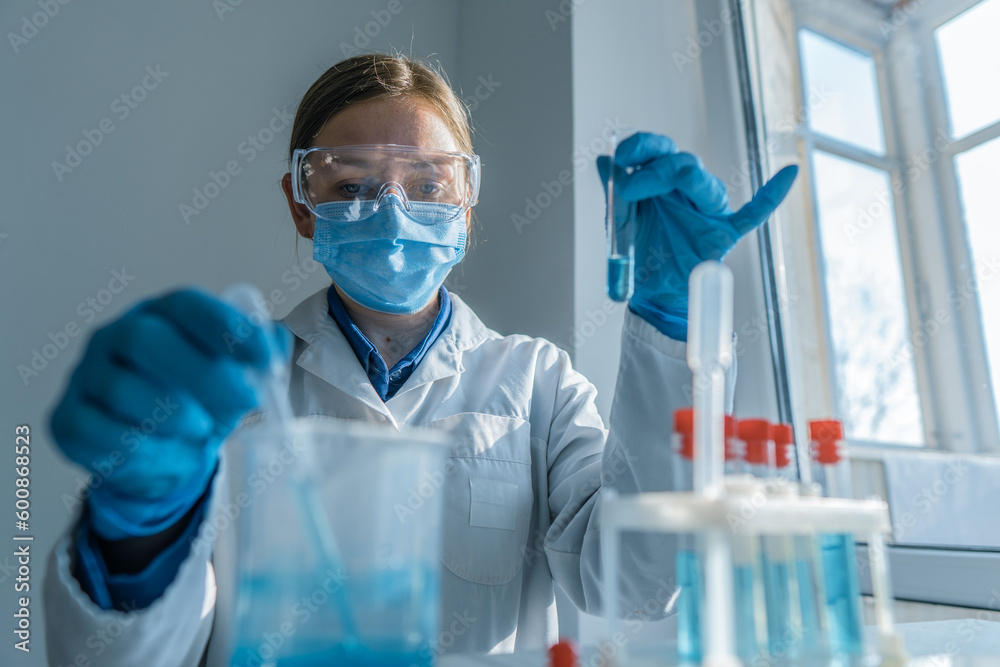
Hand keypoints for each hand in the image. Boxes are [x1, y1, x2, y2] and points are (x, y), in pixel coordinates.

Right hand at [50, 289, 289, 538]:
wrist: (157, 452)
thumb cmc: (198, 400)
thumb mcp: (235, 376)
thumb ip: (258, 355)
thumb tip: (275, 341)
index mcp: (162, 315)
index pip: (188, 306)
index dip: (226, 328)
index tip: (264, 358)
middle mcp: (117, 336)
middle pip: (145, 340)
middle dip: (200, 373)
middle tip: (244, 401)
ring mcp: (86, 375)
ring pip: (118, 388)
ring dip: (168, 414)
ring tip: (202, 431)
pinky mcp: (67, 418)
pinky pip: (93, 430)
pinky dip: (135, 446)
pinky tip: (163, 452)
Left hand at [598, 132, 797, 338]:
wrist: (655, 292)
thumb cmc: (644, 252)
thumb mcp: (621, 221)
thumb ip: (616, 192)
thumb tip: (604, 160)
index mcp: (665, 180)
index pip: (660, 149)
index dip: (641, 146)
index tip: (620, 156)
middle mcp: (690, 189)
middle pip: (681, 162)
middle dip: (651, 170)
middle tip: (624, 188)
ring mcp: (710, 210)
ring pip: (704, 182)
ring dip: (672, 179)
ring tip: (636, 192)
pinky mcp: (727, 232)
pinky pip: (754, 212)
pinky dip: (772, 194)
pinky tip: (789, 173)